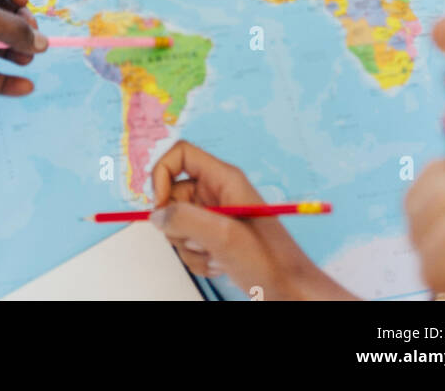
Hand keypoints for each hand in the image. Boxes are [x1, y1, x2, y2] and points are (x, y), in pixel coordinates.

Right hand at [151, 141, 327, 299]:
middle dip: (177, 223)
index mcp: (224, 178)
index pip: (180, 154)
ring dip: (188, 246)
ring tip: (215, 257)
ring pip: (178, 221)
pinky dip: (196, 257)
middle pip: (173, 194)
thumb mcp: (223, 236)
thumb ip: (184, 220)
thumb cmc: (267, 261)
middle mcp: (218, 192)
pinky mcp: (215, 236)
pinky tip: (218, 265)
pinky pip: (187, 241)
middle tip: (198, 241)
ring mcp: (215, 215)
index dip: (162, 174)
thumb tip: (156, 215)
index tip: (161, 206)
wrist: (289, 291)